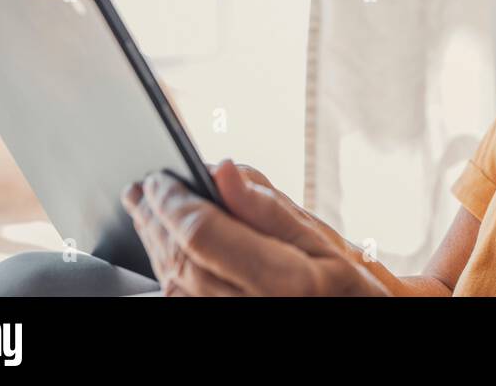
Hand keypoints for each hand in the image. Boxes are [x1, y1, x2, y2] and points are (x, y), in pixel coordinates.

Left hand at [121, 160, 390, 296]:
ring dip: (154, 241)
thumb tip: (221, 170)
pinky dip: (166, 266)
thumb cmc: (345, 283)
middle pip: (180, 258)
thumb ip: (268, 206)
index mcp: (284, 280)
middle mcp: (252, 307)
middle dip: (156, 217)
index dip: (175, 202)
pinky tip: (163, 244)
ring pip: (173, 281)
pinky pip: (180, 298)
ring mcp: (231, 320)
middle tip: (143, 185)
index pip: (204, 235)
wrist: (352, 318)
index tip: (161, 175)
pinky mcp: (219, 326)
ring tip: (144, 208)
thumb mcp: (320, 237)